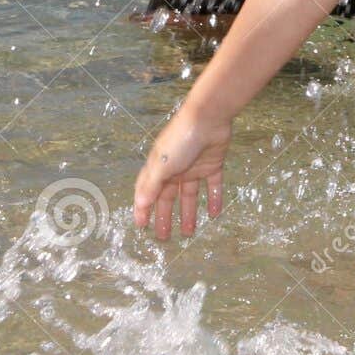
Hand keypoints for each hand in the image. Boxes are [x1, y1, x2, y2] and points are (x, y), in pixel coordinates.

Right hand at [133, 103, 233, 240]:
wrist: (208, 117)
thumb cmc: (181, 140)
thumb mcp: (162, 164)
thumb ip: (151, 185)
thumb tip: (140, 205)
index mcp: (159, 168)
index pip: (148, 193)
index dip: (143, 209)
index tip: (142, 227)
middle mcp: (175, 169)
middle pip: (168, 198)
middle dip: (165, 217)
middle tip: (165, 237)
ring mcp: (194, 167)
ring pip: (190, 195)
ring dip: (189, 213)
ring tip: (189, 233)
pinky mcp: (212, 164)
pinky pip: (213, 185)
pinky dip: (214, 199)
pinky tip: (214, 214)